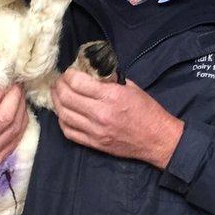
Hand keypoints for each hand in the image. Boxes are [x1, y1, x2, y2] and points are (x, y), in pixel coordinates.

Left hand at [51, 69, 183, 169]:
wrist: (157, 139)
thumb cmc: (147, 111)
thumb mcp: (131, 88)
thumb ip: (109, 79)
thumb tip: (91, 71)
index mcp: (111, 96)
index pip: (78, 82)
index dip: (68, 74)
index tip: (69, 72)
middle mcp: (101, 114)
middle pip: (66, 98)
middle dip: (59, 86)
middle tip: (60, 81)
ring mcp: (95, 131)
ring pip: (64, 115)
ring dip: (57, 102)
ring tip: (57, 94)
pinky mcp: (94, 143)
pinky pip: (69, 132)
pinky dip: (62, 120)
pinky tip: (63, 112)